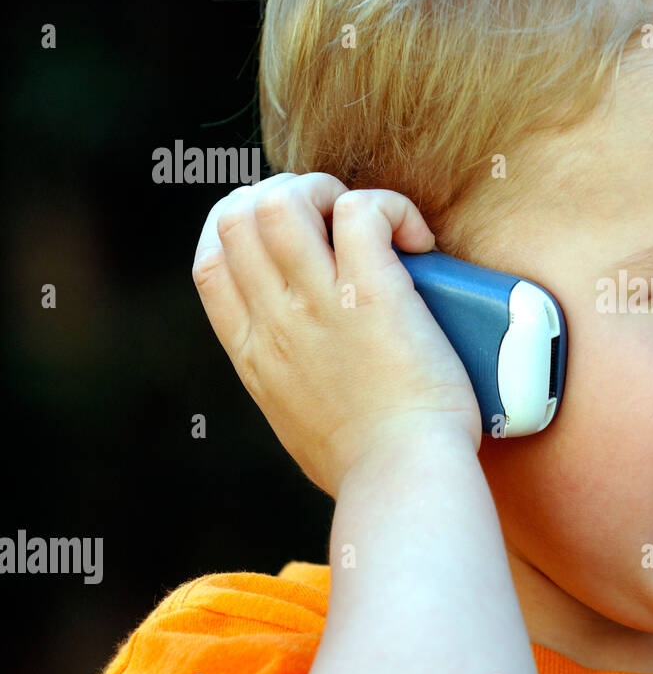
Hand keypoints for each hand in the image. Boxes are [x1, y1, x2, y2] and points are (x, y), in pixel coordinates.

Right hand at [192, 172, 481, 497]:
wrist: (402, 481)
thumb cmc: (371, 467)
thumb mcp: (301, 425)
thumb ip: (294, 388)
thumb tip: (318, 378)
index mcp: (252, 353)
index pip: (211, 259)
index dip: (244, 227)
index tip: (295, 238)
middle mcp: (274, 320)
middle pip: (239, 214)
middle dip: (286, 195)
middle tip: (341, 225)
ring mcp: (317, 304)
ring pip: (283, 199)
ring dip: (330, 192)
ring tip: (375, 225)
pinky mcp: (371, 293)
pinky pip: (360, 210)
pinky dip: (390, 208)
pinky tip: (419, 241)